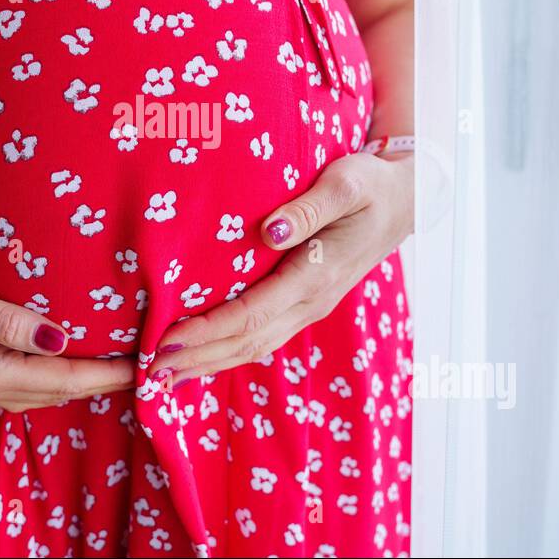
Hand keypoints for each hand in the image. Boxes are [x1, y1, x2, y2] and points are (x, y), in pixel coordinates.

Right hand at [0, 245, 134, 411]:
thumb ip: (5, 319)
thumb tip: (57, 340)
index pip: (61, 379)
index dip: (107, 374)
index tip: (146, 364)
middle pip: (59, 392)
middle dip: (105, 383)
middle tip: (151, 366)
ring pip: (45, 392)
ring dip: (85, 382)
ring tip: (125, 367)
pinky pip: (29, 383)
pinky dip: (61, 377)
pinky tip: (78, 361)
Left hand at [152, 152, 412, 387]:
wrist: (408, 201)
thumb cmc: (372, 184)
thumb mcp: (347, 182)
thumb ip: (309, 207)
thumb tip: (271, 231)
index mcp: (317, 274)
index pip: (252, 313)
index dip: (207, 330)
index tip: (167, 340)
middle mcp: (313, 301)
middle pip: (247, 341)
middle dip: (198, 358)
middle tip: (150, 371)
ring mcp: (311, 307)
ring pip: (254, 346)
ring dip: (209, 363)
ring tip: (164, 376)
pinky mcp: (307, 304)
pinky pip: (263, 336)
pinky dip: (228, 351)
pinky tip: (201, 357)